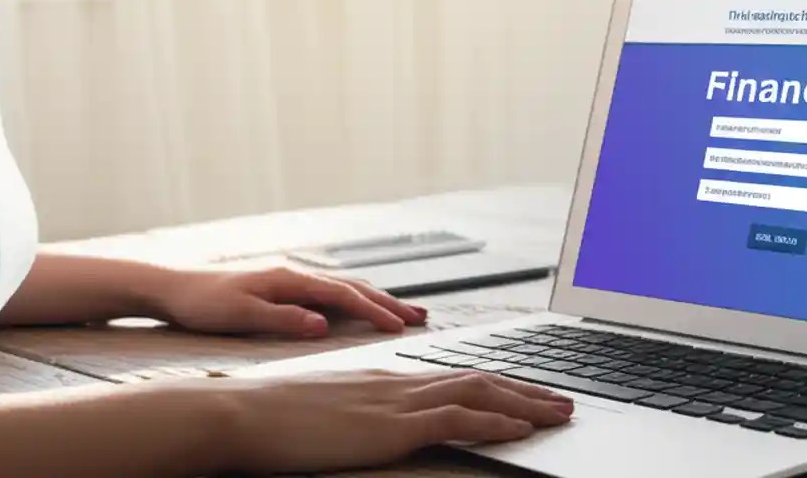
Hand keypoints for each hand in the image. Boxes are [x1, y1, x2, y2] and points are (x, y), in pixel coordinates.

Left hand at [154, 266, 426, 337]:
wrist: (172, 288)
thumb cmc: (202, 303)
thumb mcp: (240, 315)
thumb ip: (283, 319)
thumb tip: (323, 324)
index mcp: (290, 280)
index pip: (343, 296)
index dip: (374, 311)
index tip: (399, 326)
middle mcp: (297, 275)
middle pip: (354, 287)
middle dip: (389, 302)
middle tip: (421, 318)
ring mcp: (293, 281)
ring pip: (346, 289)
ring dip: (377, 300)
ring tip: (405, 312)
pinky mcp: (287, 289)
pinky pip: (333, 294)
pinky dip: (357, 301)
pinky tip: (363, 308)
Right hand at [220, 369, 575, 473]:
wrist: (241, 413)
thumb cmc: (273, 418)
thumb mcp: (328, 410)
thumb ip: (360, 412)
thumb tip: (378, 424)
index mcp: (386, 379)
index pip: (456, 376)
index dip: (499, 384)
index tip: (528, 392)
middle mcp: (399, 382)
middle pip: (479, 378)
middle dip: (527, 390)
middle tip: (565, 399)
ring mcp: (396, 402)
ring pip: (479, 394)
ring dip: (527, 404)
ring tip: (561, 413)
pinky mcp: (390, 427)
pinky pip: (456, 420)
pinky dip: (494, 422)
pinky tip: (521, 429)